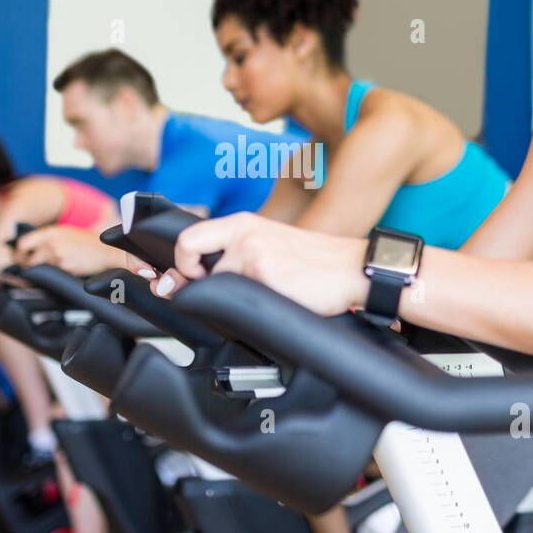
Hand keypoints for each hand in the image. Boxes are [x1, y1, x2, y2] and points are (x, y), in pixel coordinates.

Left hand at [14, 225, 122, 275]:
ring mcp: (57, 256)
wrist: (105, 252)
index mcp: (51, 232)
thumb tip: (33, 247)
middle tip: (30, 270)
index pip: (23, 243)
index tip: (22, 259)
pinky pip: (51, 275)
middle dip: (26, 266)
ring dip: (39, 272)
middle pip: (26, 258)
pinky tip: (60, 274)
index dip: (20, 253)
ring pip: (38, 268)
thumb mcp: (66, 232)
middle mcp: (51, 243)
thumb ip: (49, 238)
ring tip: (47, 273)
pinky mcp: (64, 268)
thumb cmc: (87, 243)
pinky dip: (52, 276)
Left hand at [146, 212, 369, 316]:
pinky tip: (276, 301)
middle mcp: (244, 235)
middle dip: (185, 277)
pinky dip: (250, 309)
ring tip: (263, 295)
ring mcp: (253, 255)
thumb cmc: (316, 263)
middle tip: (198, 289)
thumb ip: (236, 255)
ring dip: (230, 298)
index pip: (188, 237)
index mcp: (243, 224)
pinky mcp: (266, 277)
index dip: (177, 262)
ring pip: (215, 285)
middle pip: (188, 254)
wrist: (354, 269)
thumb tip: (198, 278)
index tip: (179, 278)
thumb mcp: (271, 246)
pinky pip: (239, 301)